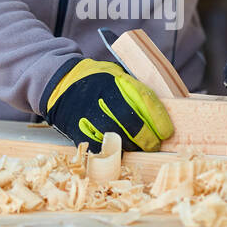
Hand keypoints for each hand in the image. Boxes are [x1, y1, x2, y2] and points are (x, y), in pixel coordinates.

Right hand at [45, 58, 173, 151]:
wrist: (58, 83)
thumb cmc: (93, 79)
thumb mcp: (115, 74)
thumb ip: (134, 89)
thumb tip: (159, 110)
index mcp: (116, 80)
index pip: (144, 99)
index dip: (159, 119)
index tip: (167, 132)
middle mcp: (103, 97)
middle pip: (132, 122)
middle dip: (147, 138)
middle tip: (154, 145)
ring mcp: (89, 114)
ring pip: (117, 137)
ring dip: (132, 147)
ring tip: (139, 148)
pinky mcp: (78, 130)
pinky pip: (99, 146)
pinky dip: (112, 152)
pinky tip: (120, 151)